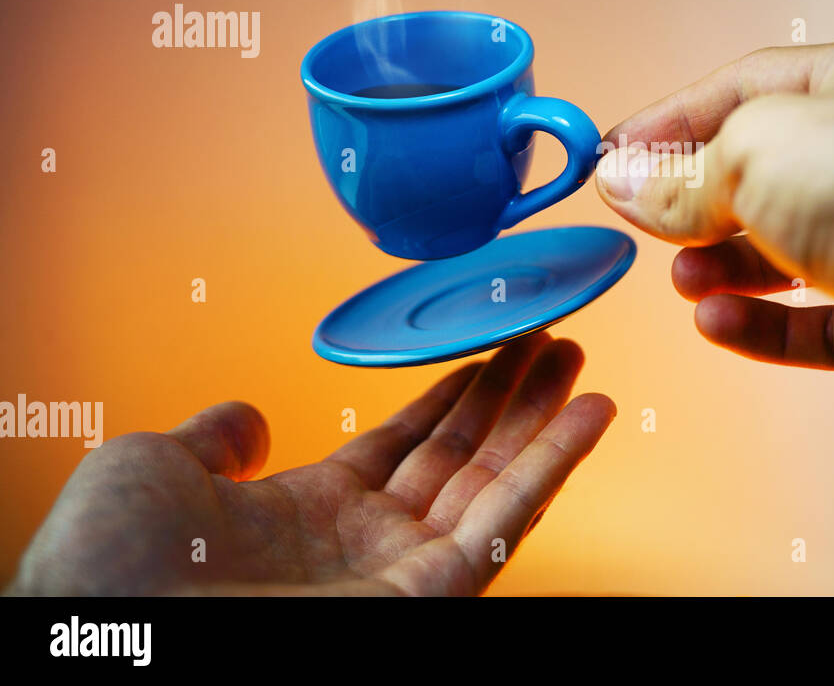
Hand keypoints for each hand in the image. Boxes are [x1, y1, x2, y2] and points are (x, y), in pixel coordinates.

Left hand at [7, 333, 613, 594]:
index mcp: (308, 513)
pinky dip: (555, 463)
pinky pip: (507, 519)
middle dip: (508, 396)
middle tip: (551, 340)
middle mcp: (366, 543)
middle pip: (460, 456)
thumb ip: (213, 438)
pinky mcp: (433, 597)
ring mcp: (404, 571)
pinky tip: (590, 412)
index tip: (488, 349)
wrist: (111, 628)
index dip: (450, 394)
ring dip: (544, 419)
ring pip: (495, 481)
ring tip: (580, 361)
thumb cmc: (108, 567)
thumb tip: (248, 416)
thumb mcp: (153, 469)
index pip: (403, 445)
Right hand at [596, 33, 833, 448]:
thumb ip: (683, 177)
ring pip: (800, 254)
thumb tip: (623, 183)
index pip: (745, 88)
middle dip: (701, 201)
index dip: (672, 122)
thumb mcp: (752, 151)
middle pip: (773, 175)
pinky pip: (828, 325)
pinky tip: (718, 322)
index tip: (612, 155)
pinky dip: (769, 326)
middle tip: (646, 225)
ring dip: (730, 268)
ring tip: (685, 279)